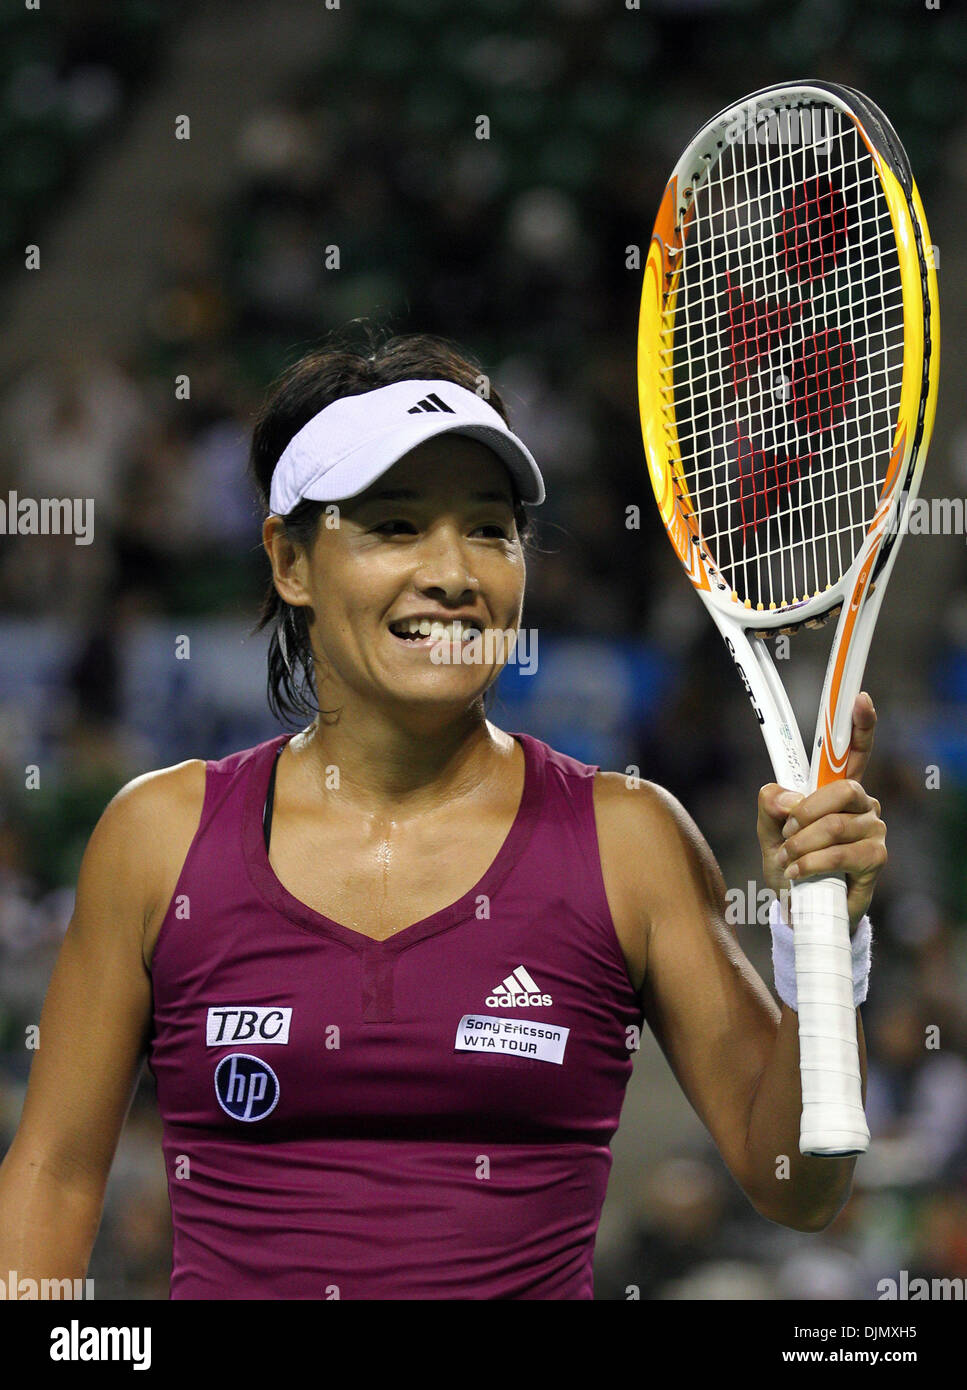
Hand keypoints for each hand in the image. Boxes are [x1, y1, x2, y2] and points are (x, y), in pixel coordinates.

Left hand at [757, 692, 886, 929]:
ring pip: (834, 825)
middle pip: (840, 789)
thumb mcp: (769, 831)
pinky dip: (810, 863)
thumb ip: (770, 806)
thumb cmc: (790, 863)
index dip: (859, 725)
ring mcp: (873, 830)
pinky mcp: (876, 859)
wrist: (801, 909)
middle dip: (804, 813)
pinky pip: (840, 853)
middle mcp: (862, 804)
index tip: (859, 697)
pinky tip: (798, 873)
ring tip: (788, 859)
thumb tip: (785, 796)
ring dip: (802, 844)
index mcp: (837, 789)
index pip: (853, 752)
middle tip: (787, 834)